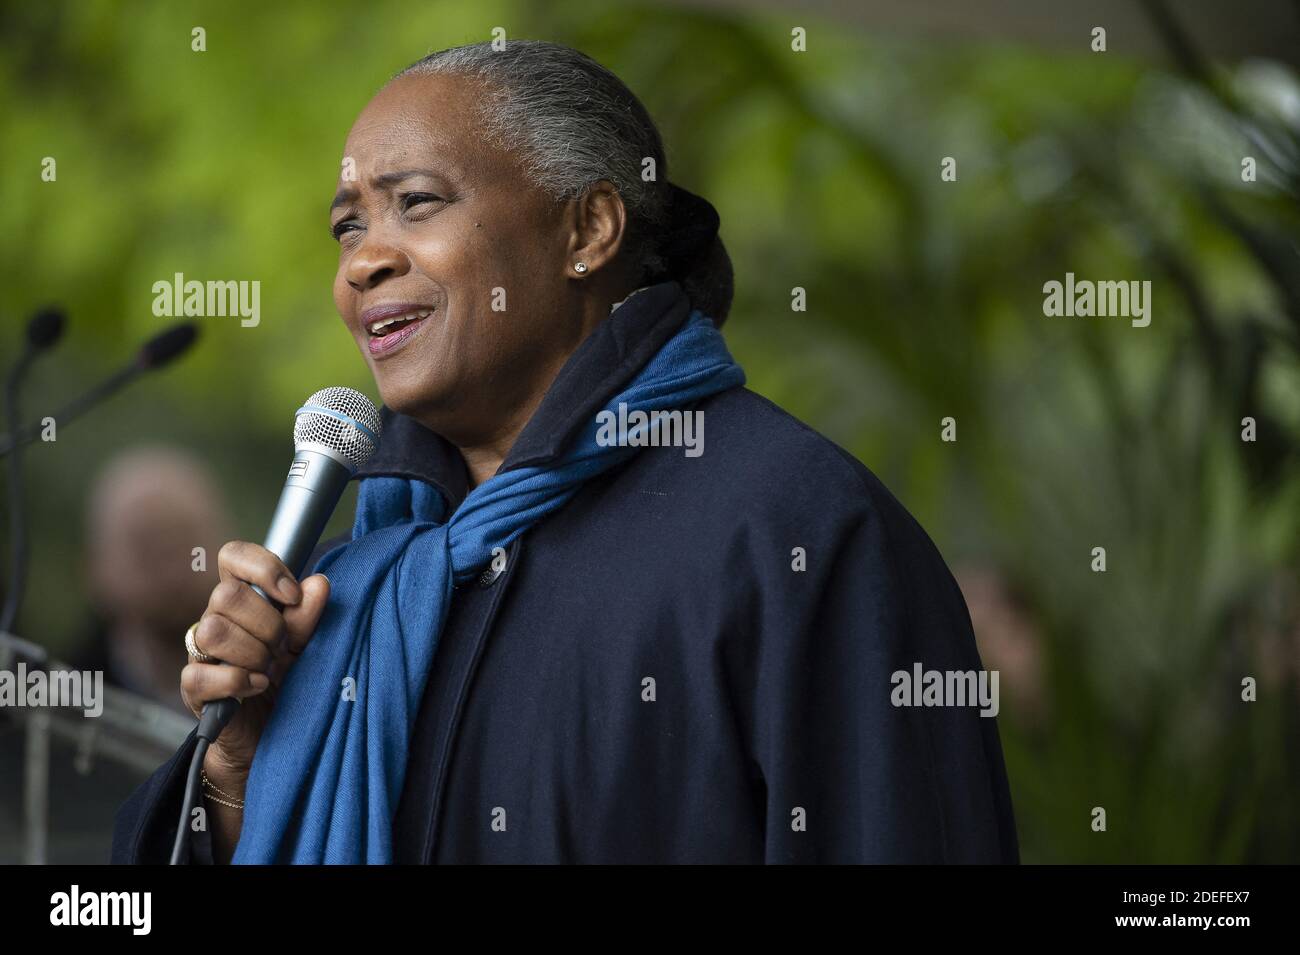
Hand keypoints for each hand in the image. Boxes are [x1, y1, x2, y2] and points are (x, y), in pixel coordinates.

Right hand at [180, 541, 330, 777]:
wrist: (272, 733)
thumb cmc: (287, 680)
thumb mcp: (305, 646)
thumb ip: (309, 616)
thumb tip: (317, 584)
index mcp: (244, 600)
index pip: (233, 556)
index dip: (262, 567)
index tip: (291, 595)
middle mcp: (216, 619)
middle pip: (225, 595)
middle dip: (267, 624)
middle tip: (282, 647)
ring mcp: (200, 653)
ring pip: (213, 630)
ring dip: (253, 653)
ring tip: (269, 669)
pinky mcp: (193, 688)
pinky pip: (202, 672)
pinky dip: (237, 681)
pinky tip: (257, 688)